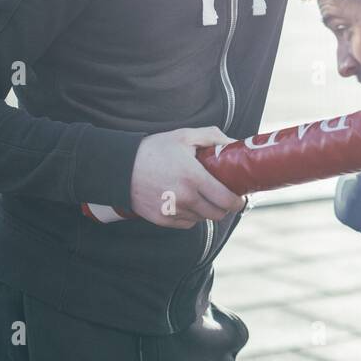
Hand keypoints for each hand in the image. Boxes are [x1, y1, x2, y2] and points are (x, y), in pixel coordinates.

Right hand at [130, 126, 246, 228]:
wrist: (120, 167)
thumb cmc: (155, 149)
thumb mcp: (184, 136)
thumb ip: (213, 137)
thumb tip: (234, 144)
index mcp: (193, 178)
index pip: (226, 200)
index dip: (238, 201)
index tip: (240, 196)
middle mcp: (184, 198)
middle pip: (218, 214)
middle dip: (225, 206)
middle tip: (224, 196)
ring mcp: (172, 211)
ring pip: (202, 219)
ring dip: (206, 210)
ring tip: (202, 195)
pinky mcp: (162, 219)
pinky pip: (186, 223)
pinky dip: (191, 215)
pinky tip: (186, 201)